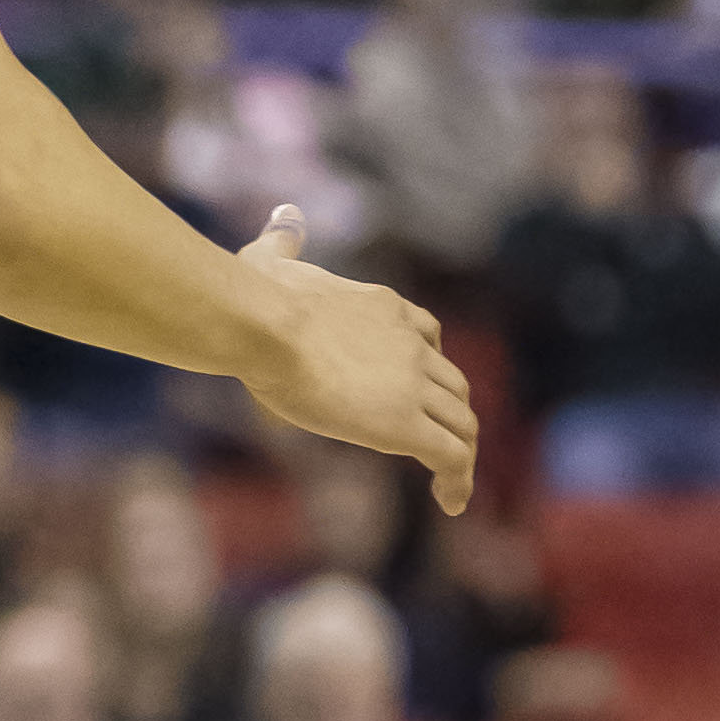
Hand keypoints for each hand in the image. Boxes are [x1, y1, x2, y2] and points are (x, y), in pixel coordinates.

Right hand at [231, 207, 477, 511]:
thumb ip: (283, 243)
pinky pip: (452, 456)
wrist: (265, 322)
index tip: (418, 393)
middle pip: (453, 384)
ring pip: (462, 423)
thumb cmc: (257, 297)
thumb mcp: (273, 260)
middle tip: (442, 446)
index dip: (429, 368)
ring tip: (452, 486)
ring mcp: (413, 384)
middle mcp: (411, 344)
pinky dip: (460, 481)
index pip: (427, 337)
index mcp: (386, 308)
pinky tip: (450, 502)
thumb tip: (282, 218)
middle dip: (453, 415)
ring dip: (462, 452)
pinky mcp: (405, 423)